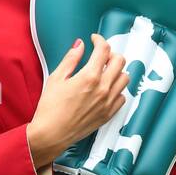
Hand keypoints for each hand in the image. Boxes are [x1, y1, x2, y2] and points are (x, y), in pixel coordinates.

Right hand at [27, 34, 129, 166]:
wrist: (51, 134)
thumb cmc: (50, 108)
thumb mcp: (56, 78)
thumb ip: (71, 59)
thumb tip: (80, 45)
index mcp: (89, 76)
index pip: (104, 49)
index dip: (100, 40)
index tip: (94, 40)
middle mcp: (103, 88)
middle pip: (120, 61)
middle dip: (110, 54)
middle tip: (100, 56)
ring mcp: (108, 102)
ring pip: (125, 78)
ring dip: (116, 71)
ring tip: (104, 72)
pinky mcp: (108, 114)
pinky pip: (122, 97)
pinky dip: (117, 89)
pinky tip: (105, 89)